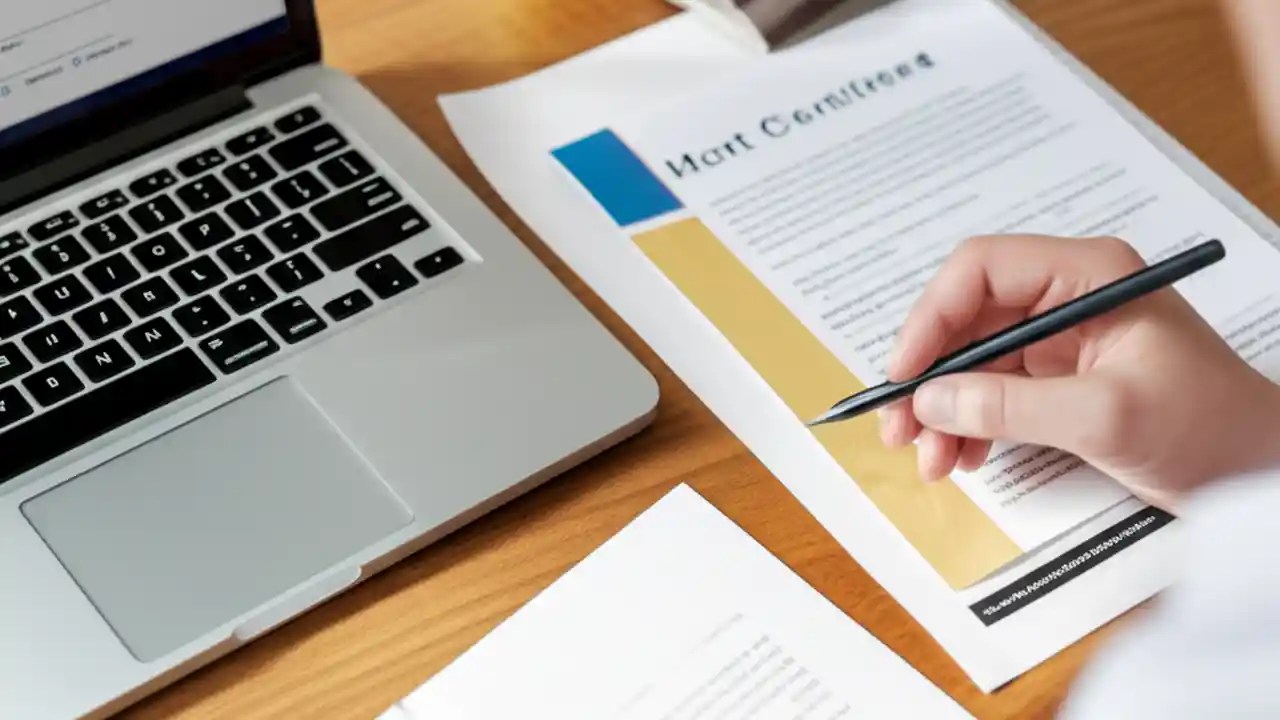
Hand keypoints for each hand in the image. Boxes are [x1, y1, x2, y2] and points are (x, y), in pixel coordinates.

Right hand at [879, 235, 1279, 510]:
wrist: (1261, 471)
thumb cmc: (1210, 428)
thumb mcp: (1104, 415)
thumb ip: (1010, 406)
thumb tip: (931, 401)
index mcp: (1088, 275)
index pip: (982, 270)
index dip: (932, 317)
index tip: (905, 374)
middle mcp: (1068, 296)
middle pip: (967, 318)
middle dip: (929, 375)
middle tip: (899, 428)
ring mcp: (1062, 338)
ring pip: (972, 360)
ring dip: (942, 408)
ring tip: (931, 461)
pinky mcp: (1060, 378)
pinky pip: (993, 391)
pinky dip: (969, 424)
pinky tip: (962, 457)